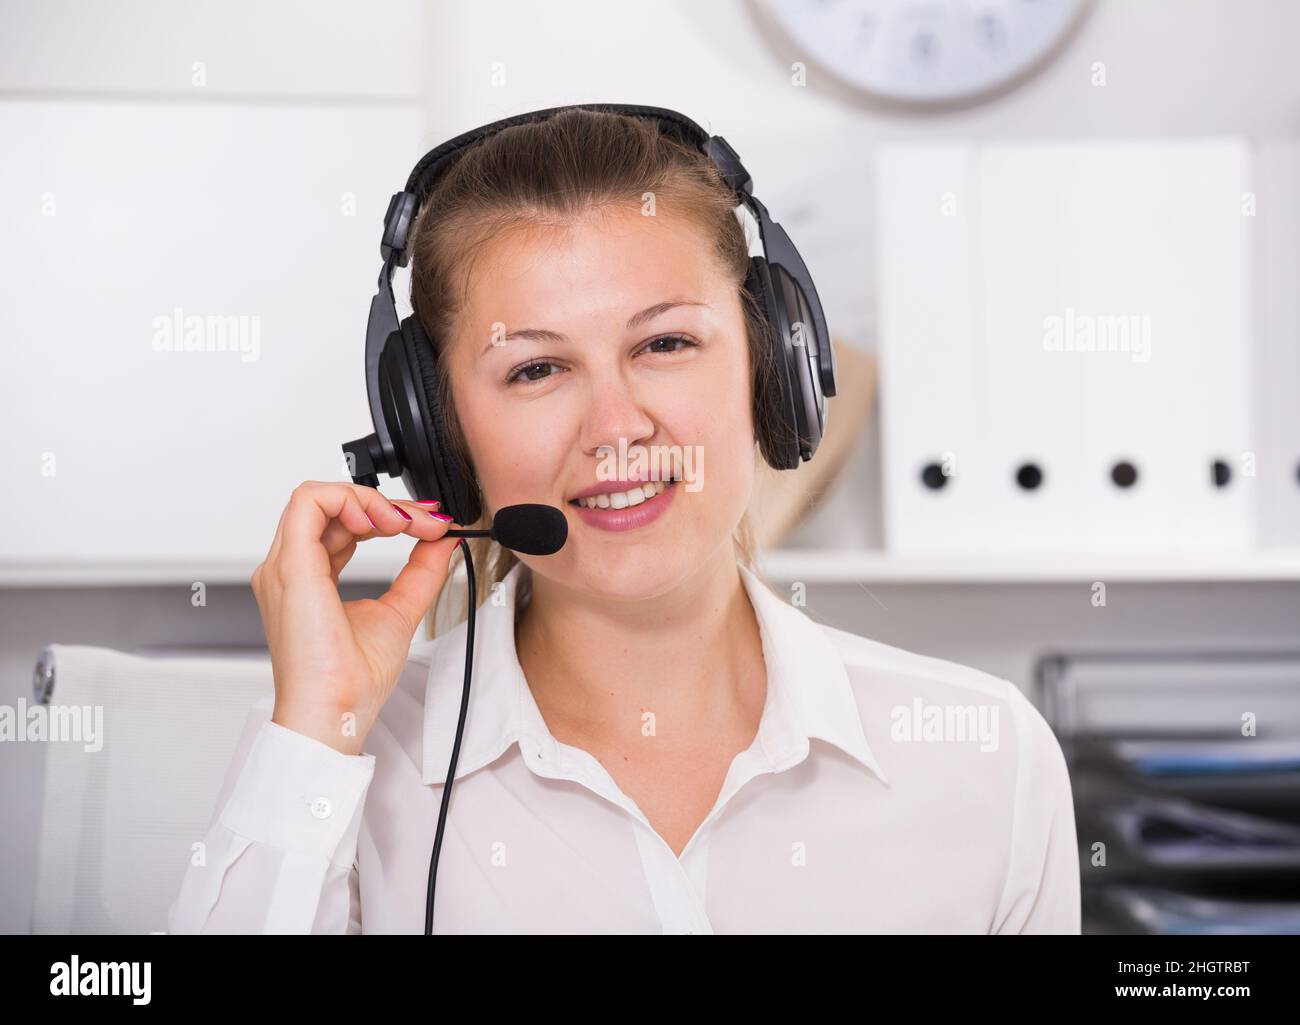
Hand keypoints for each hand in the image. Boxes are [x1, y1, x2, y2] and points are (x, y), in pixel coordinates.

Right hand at [251, 481, 458, 754]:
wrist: (337, 714)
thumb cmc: (352, 682)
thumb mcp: (400, 612)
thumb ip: (420, 572)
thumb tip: (441, 539)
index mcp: (309, 578)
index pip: (343, 525)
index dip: (387, 515)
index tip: (430, 527)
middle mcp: (290, 568)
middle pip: (333, 507)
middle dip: (387, 505)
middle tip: (427, 524)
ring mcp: (285, 565)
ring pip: (317, 496)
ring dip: (369, 498)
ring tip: (404, 523)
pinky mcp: (290, 566)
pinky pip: (308, 502)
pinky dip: (349, 498)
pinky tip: (383, 521)